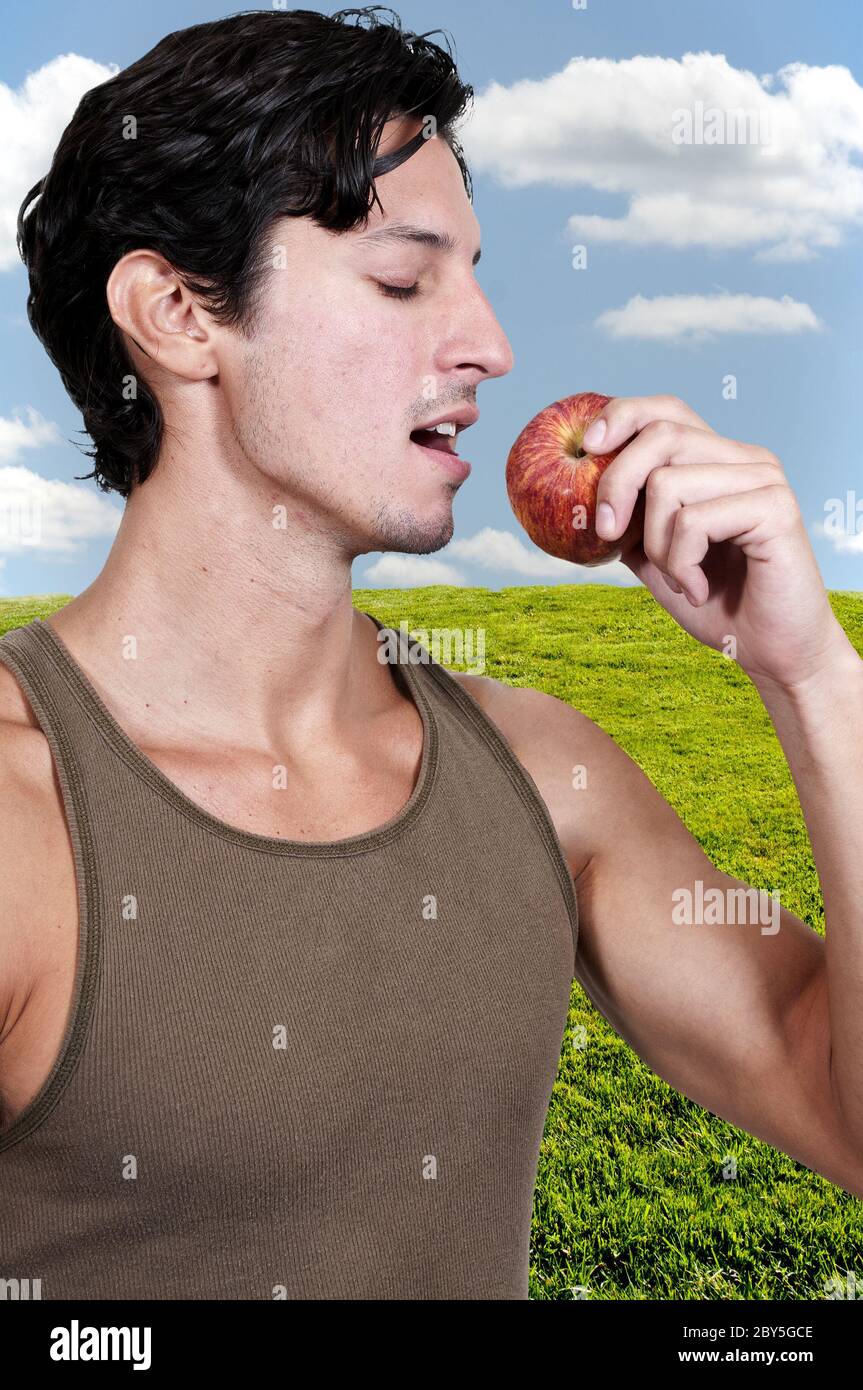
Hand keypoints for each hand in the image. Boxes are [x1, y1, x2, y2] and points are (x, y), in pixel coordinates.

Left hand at [582, 394, 854, 690]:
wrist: (772, 651)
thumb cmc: (718, 604)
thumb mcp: (656, 558)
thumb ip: (629, 522)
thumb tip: (575, 496)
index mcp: (718, 460)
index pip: (666, 410)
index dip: (622, 416)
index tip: (586, 448)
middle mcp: (744, 459)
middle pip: (660, 435)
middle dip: (616, 484)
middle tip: (607, 535)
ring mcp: (763, 479)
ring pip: (669, 482)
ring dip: (656, 545)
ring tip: (681, 580)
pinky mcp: (775, 508)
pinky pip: (695, 520)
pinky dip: (682, 564)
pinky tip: (700, 590)